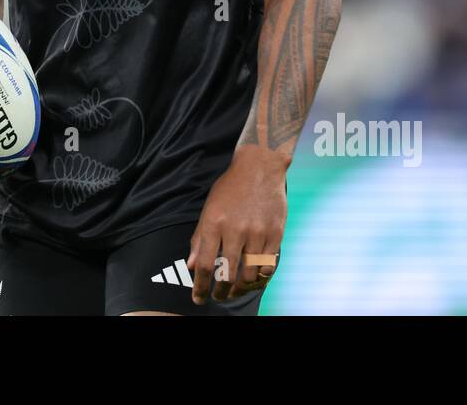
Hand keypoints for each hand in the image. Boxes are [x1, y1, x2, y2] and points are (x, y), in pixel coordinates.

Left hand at [186, 146, 288, 303]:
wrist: (260, 167)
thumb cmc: (230, 188)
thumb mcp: (209, 209)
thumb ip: (199, 238)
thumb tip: (191, 266)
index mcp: (214, 223)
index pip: (205, 265)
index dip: (200, 287)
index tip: (198, 299)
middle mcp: (235, 230)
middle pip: (227, 275)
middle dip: (221, 292)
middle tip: (219, 296)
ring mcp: (257, 232)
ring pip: (249, 275)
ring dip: (241, 289)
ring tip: (235, 291)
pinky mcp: (276, 233)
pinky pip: (268, 266)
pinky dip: (261, 278)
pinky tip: (255, 280)